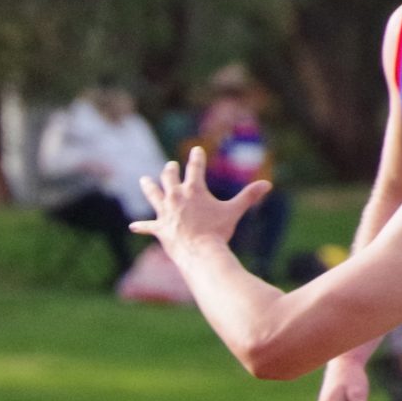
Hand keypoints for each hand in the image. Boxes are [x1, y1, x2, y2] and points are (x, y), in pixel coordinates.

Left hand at [131, 148, 271, 253]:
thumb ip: (249, 196)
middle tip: (170, 166)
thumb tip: (268, 184)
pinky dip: (141, 226)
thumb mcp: (235, 211)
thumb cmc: (218, 231)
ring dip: (149, 187)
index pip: (195, 168)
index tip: (196, 150)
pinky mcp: (159, 228)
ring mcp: (165, 212)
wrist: (199, 251)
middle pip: (169, 178)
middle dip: (170, 170)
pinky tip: (133, 226)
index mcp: (194, 190)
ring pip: (153, 195)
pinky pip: (148, 226)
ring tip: (143, 180)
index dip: (197, 158)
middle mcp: (176, 197)